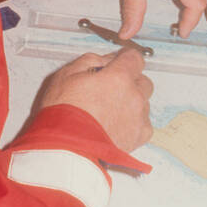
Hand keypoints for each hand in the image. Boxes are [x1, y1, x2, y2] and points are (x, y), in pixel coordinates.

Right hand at [34, 47, 153, 151]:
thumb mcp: (67, 75)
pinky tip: (114, 126)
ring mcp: (139, 117)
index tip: (119, 62)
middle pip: (142, 81)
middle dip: (129, 82)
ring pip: (143, 103)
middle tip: (110, 89)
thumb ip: (90, 60)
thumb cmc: (63, 114)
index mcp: (118, 77)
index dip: (125, 59)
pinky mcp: (139, 137)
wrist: (67, 148)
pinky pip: (143, 123)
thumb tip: (105, 60)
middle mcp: (134, 96)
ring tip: (108, 112)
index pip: (134, 58)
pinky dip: (133, 123)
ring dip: (131, 103)